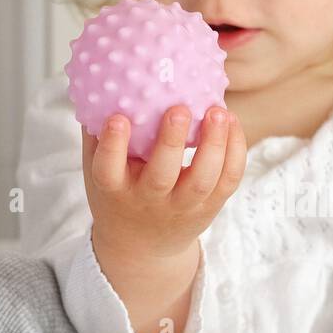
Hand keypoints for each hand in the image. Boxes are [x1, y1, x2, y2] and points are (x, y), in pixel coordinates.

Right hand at [82, 103, 245, 260]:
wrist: (142, 247)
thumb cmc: (118, 195)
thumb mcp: (96, 172)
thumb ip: (97, 135)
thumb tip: (99, 85)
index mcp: (115, 189)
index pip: (108, 169)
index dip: (112, 145)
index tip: (118, 118)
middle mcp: (149, 201)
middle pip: (161, 176)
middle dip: (171, 142)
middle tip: (179, 109)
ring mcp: (182, 206)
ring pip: (202, 180)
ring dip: (214, 144)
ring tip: (218, 112)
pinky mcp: (210, 207)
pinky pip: (228, 180)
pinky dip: (235, 152)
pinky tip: (232, 123)